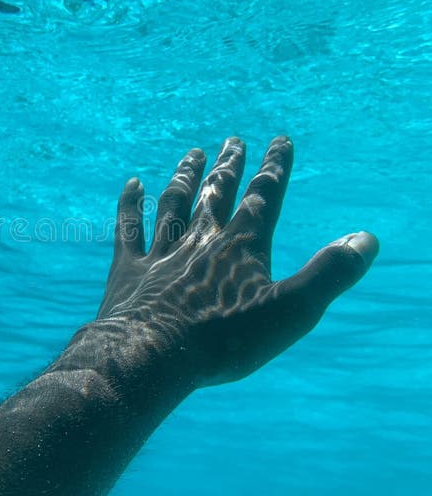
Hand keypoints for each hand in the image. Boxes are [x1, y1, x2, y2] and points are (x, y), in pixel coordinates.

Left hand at [97, 137, 377, 386]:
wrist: (153, 354)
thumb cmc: (226, 339)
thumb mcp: (293, 310)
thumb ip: (330, 272)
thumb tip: (367, 239)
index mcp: (242, 245)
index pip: (264, 196)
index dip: (274, 167)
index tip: (279, 141)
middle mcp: (201, 238)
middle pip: (217, 192)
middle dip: (228, 165)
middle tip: (233, 140)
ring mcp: (163, 251)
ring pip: (174, 202)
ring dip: (185, 176)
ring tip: (192, 153)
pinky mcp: (130, 269)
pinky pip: (129, 227)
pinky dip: (130, 204)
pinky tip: (131, 184)